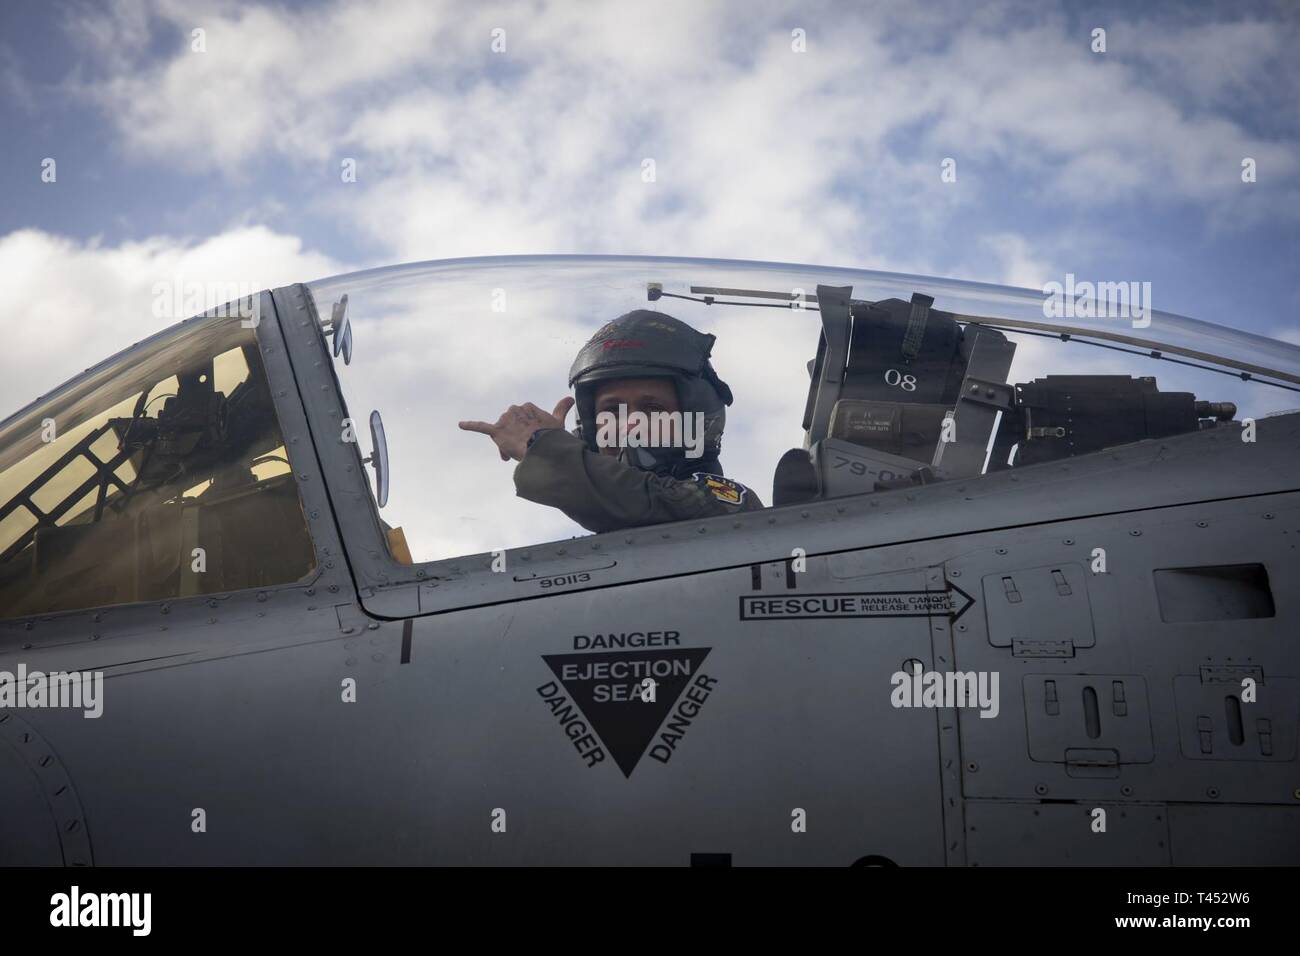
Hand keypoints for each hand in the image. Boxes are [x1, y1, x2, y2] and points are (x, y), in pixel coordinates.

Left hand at [459, 397, 574, 461]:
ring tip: (511, 455)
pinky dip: (470, 425)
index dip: (524, 432)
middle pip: (510, 426)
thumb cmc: (551, 436)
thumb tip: (569, 398)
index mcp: (527, 407)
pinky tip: (460, 424)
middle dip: (513, 438)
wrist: (542, 446)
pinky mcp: (496, 430)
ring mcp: (505, 420)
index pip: (521, 420)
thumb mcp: (557, 422)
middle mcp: (514, 410)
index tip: (529, 442)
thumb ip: (561, 409)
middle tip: (520, 451)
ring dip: (504, 443)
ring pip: (501, 432)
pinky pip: (481, 426)